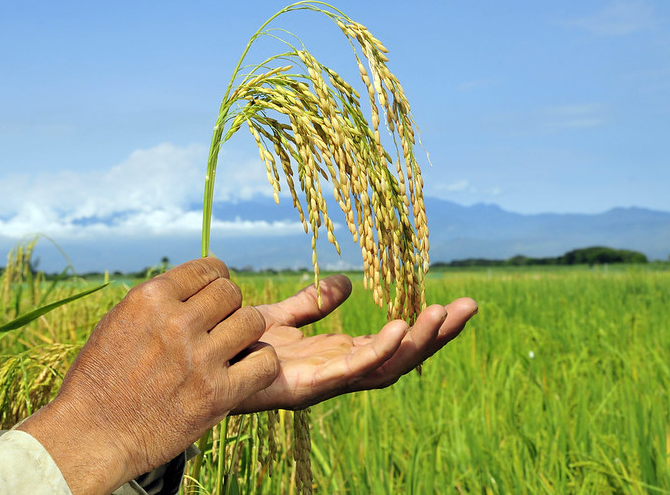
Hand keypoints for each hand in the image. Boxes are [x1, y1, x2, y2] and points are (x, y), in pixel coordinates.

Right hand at [19, 258, 277, 494]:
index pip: (207, 268)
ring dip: (246, 334)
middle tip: (219, 327)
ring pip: (253, 322)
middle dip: (228, 307)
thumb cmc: (99, 380)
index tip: (214, 294)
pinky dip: (260, 365)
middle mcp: (176, 323)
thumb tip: (193, 283)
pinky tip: (245, 371)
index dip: (215, 280)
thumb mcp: (117, 323)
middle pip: (232, 293)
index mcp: (149, 299)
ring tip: (232, 348)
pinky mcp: (218, 395)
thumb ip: (157, 302)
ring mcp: (200, 359)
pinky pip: (265, 363)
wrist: (91, 438)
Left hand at [233, 275, 477, 412]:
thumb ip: (313, 302)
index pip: (392, 344)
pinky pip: (349, 371)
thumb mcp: (283, 316)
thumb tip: (347, 283)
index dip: (424, 327)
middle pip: (399, 358)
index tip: (454, 303)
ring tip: (445, 314)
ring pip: (384, 367)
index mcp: (336, 356)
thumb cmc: (238, 344)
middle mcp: (336, 373)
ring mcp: (324, 383)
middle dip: (436, 336)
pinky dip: (378, 351)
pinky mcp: (304, 387)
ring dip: (418, 343)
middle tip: (470, 307)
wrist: (198, 360)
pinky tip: (400, 329)